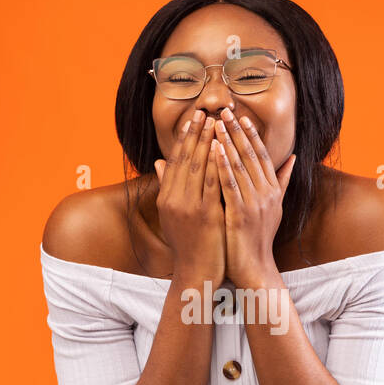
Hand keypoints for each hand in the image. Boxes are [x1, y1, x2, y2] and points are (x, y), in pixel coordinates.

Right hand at [154, 109, 224, 285]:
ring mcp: (189, 207)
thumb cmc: (188, 245)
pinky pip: (213, 184)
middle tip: (206, 111)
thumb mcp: (172, 215)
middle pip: (186, 159)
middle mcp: (174, 200)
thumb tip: (159, 162)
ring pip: (199, 168)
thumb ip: (167, 187)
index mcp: (166, 198)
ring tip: (217, 122)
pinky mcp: (205, 216)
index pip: (176, 161)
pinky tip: (224, 149)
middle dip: (196, 133)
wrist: (195, 273)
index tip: (194, 119)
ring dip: (208, 142)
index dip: (186, 138)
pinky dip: (218, 165)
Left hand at [211, 108, 296, 288]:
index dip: (252, 135)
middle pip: (251, 156)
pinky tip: (213, 150)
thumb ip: (282, 182)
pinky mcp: (240, 214)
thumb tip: (293, 158)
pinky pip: (230, 185)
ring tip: (216, 123)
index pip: (262, 156)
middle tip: (225, 110)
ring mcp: (254, 204)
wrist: (256, 270)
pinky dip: (222, 165)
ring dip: (228, 142)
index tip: (243, 116)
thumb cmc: (259, 240)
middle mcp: (267, 194)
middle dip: (238, 131)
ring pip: (240, 166)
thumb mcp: (275, 208)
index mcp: (273, 191)